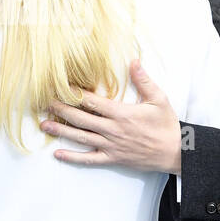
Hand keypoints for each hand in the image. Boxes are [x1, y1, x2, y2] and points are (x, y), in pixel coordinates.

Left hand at [40, 61, 182, 173]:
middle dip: (61, 109)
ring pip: (81, 138)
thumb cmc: (166, 125)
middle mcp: (112, 130)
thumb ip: (144, 80)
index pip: (92, 102)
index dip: (74, 94)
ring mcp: (111, 146)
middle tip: (45, 103)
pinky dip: (73, 158)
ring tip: (44, 125)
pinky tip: (58, 154)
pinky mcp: (113, 158)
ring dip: (61, 131)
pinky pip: (89, 159)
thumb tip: (133, 61)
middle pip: (81, 118)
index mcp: (121, 113)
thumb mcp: (159, 99)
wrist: (175, 152)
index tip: (60, 87)